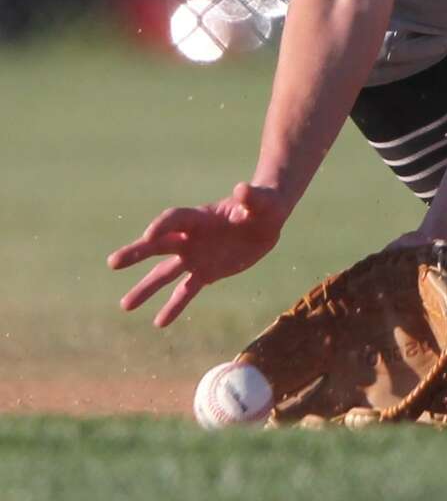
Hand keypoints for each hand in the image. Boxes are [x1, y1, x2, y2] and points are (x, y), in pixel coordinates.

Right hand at [107, 182, 287, 326]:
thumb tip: (242, 189)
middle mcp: (191, 237)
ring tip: (125, 306)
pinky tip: (160, 323)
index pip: (174, 220)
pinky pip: (186, 291)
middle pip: (159, 245)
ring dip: (146, 288)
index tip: (149, 236)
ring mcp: (196, 256)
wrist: (267, 220)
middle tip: (113, 262)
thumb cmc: (264, 204)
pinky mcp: (206, 272)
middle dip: (137, 253)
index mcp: (201, 217)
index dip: (162, 226)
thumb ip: (251, 197)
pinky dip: (174, 307)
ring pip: (166, 272)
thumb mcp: (262, 201)